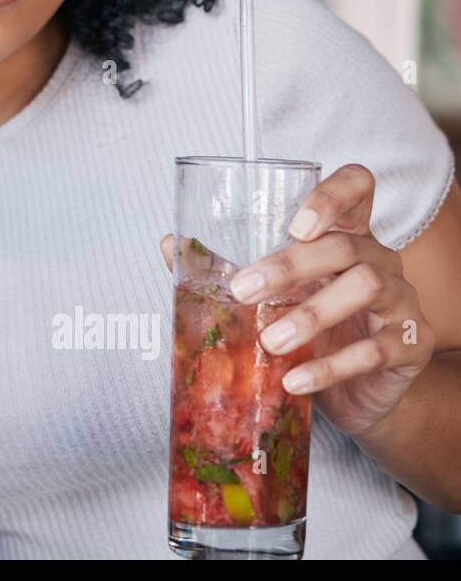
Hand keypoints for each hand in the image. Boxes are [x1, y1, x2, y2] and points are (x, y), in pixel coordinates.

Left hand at [160, 163, 435, 439]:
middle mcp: (379, 259)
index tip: (295, 224)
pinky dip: (330, 366)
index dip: (333, 195)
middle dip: (290, 267)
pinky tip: (295, 379)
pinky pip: (376, 350)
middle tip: (244, 291)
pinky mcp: (412, 345)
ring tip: (270, 340)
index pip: (358, 187)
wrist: (356, 393)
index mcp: (345, 235)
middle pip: (344, 246)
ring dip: (312, 314)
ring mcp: (402, 300)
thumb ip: (225, 268)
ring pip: (366, 287)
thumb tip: (169, 243)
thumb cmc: (311, 330)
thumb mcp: (271, 296)